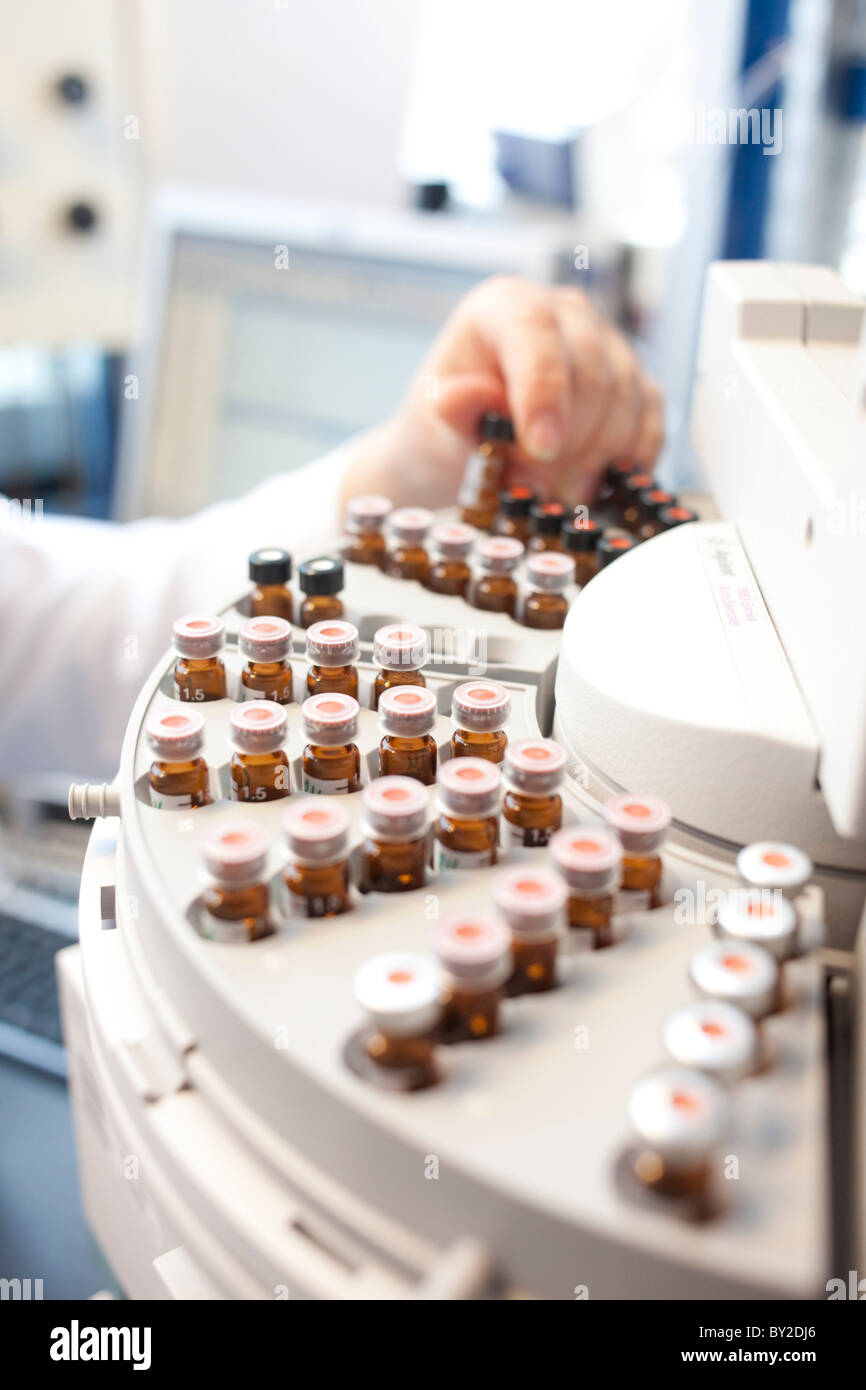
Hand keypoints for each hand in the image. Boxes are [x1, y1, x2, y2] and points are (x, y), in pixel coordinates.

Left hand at [341, 276, 663, 511]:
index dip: (544, 391)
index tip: (541, 447)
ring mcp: (605, 344)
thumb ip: (453, 411)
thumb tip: (458, 399)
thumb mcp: (437, 424)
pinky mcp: (633, 381)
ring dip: (597, 458)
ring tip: (560, 497)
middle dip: (569, 443)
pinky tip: (600, 485)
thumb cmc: (451, 428)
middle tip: (540, 491)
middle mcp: (564, 314)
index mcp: (506, 305)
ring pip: (627, 396)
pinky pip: (650, 415)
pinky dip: (630, 457)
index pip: (536, 333)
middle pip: (592, 371)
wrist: (469, 450)